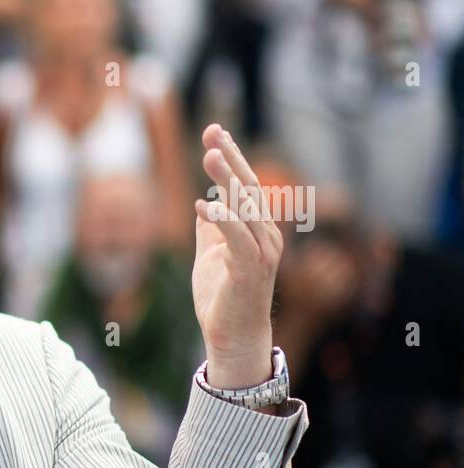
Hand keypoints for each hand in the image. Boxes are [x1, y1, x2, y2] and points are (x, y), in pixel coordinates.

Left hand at [192, 124, 279, 388]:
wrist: (233, 337)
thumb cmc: (223, 298)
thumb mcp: (211, 255)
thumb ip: (211, 230)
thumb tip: (205, 204)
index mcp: (256, 229)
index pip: (242, 186)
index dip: (230, 158)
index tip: (214, 132)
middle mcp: (265, 235)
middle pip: (247, 188)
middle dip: (230, 158)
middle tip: (212, 130)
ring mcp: (262, 251)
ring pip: (246, 207)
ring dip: (226, 180)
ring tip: (209, 155)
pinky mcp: (251, 269)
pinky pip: (237, 239)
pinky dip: (222, 219)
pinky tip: (203, 204)